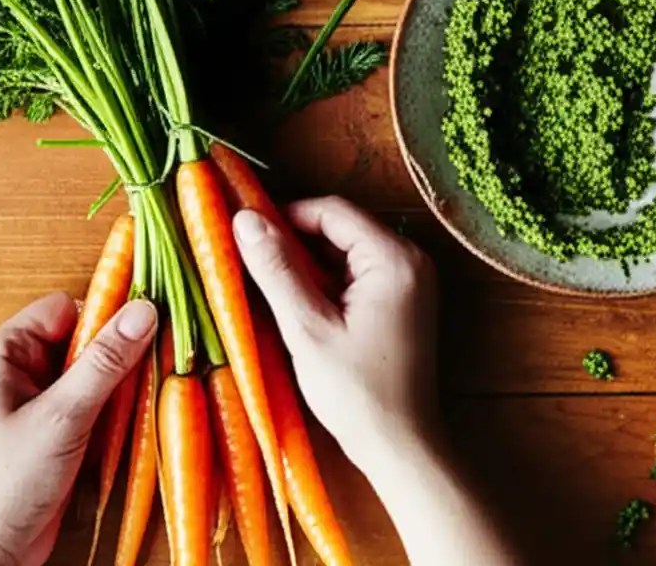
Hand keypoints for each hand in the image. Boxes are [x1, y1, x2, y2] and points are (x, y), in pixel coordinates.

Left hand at [0, 293, 156, 565]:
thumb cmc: (6, 486)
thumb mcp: (62, 418)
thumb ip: (105, 362)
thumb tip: (145, 309)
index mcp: (0, 354)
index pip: (64, 309)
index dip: (103, 317)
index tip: (145, 332)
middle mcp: (13, 370)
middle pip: (80, 339)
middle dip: (114, 358)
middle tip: (147, 375)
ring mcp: (30, 402)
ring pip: (90, 373)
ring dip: (115, 389)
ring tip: (133, 409)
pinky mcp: (48, 429)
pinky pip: (89, 403)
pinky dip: (110, 413)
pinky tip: (122, 431)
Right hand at [232, 196, 439, 470]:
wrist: (400, 445)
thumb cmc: (356, 392)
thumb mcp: (308, 328)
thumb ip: (277, 270)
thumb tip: (244, 219)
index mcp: (394, 258)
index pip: (332, 211)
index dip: (285, 216)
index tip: (245, 233)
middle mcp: (410, 259)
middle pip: (341, 228)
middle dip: (294, 242)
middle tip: (251, 262)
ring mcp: (411, 281)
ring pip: (346, 252)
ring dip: (307, 264)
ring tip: (268, 287)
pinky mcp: (403, 302)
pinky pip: (358, 275)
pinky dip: (326, 283)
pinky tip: (297, 306)